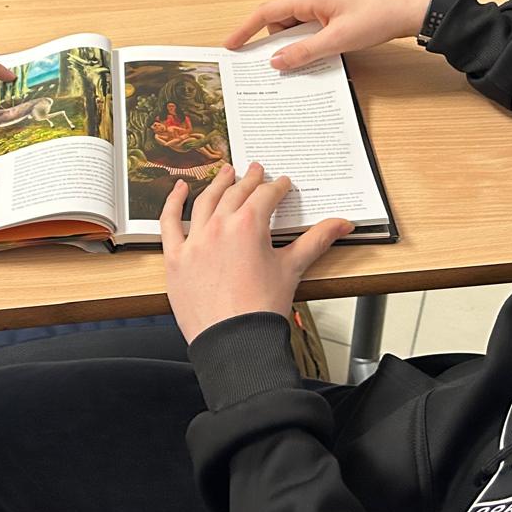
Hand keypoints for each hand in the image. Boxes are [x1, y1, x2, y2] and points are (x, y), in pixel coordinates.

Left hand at [159, 162, 352, 343]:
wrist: (234, 341)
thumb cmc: (262, 309)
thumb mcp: (292, 268)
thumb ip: (317, 240)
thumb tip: (342, 224)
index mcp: (249, 225)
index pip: (265, 195)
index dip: (276, 187)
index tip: (281, 184)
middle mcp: (219, 226)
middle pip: (236, 193)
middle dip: (249, 180)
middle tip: (256, 170)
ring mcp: (195, 240)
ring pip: (205, 201)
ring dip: (216, 184)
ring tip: (225, 172)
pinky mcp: (176, 257)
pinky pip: (170, 223)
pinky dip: (173, 202)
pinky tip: (178, 189)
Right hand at [224, 0, 432, 69]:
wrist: (409, 10)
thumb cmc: (377, 15)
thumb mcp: (337, 39)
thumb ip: (304, 51)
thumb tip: (277, 61)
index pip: (266, 13)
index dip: (245, 30)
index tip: (231, 46)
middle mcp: (312, 0)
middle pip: (279, 24)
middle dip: (273, 45)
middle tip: (268, 69)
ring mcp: (323, 8)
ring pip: (296, 31)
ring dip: (294, 48)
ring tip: (296, 69)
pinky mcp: (334, 17)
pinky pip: (311, 33)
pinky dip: (308, 47)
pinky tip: (313, 62)